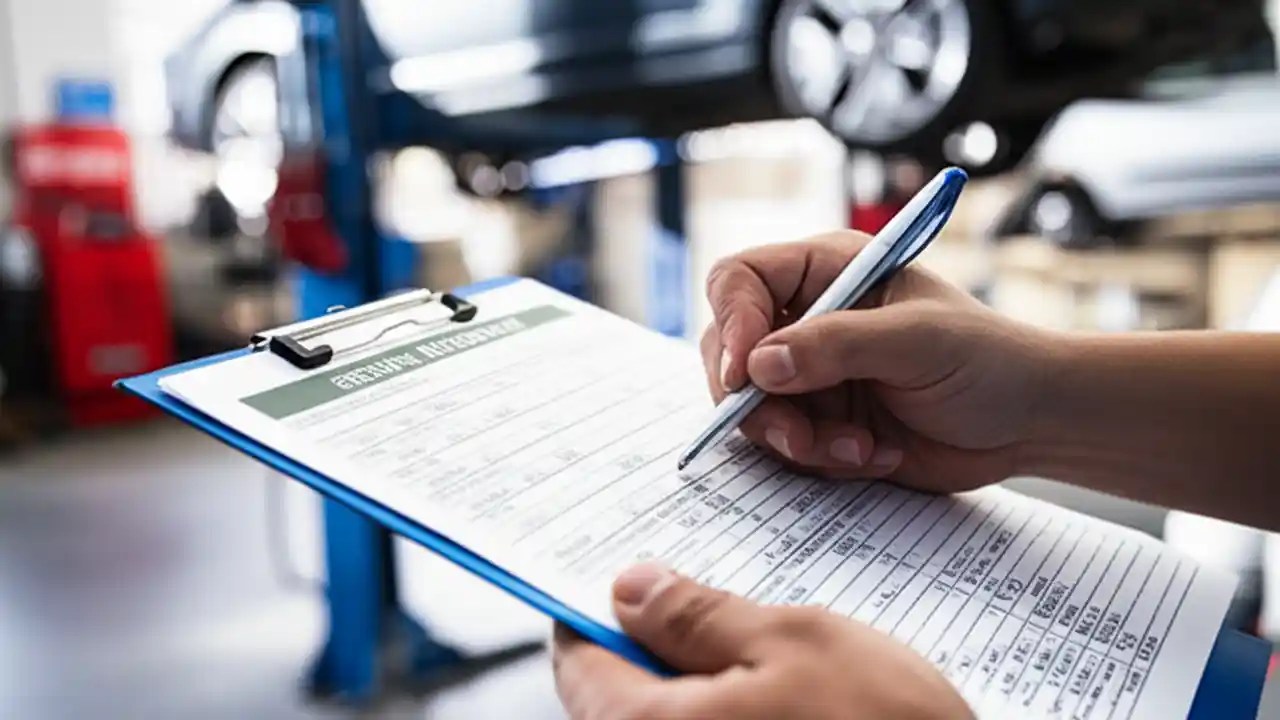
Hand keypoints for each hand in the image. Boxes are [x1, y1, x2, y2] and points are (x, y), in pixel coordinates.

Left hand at [553, 563, 971, 719]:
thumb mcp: (793, 643)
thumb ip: (698, 615)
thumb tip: (632, 588)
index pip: (578, 661)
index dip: (599, 611)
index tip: (629, 584)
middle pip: (617, 701)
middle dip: (658, 648)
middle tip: (716, 613)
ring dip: (700, 687)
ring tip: (766, 662)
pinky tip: (781, 706)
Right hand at [701, 231, 1052, 492]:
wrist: (1028, 424)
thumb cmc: (989, 361)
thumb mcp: (916, 342)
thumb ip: (836, 346)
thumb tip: (757, 365)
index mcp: (828, 272)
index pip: (741, 281)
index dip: (732, 323)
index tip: (743, 374)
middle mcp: (808, 319)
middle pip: (728, 352)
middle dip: (757, 403)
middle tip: (797, 437)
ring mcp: (810, 375)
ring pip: (753, 409)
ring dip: (797, 440)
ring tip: (858, 449)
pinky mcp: (821, 423)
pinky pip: (785, 446)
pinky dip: (821, 459)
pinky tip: (874, 455)